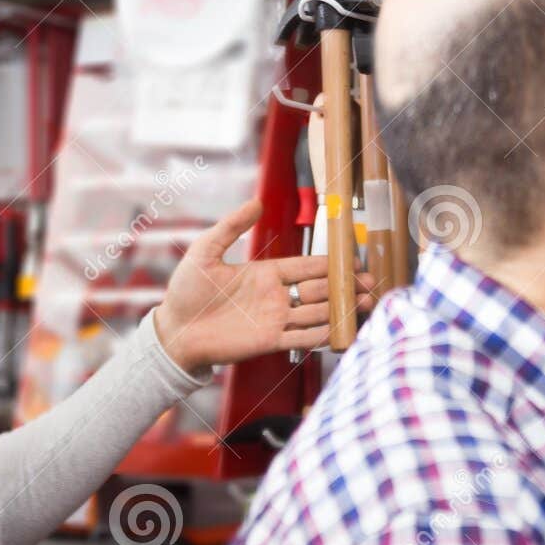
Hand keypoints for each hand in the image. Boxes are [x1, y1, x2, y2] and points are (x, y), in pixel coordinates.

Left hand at [153, 198, 377, 372]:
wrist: (174, 331)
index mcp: (265, 274)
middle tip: (369, 283)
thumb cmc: (186, 291)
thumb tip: (257, 202)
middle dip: (344, 286)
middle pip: (319, 289)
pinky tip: (341, 330)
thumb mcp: (206, 251)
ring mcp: (274, 320)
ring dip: (340, 309)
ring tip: (366, 304)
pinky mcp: (269, 342)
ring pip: (316, 313)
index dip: (330, 264)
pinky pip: (302, 338)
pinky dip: (322, 334)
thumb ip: (231, 227)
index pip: (306, 266)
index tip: (352, 260)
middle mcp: (275, 297)